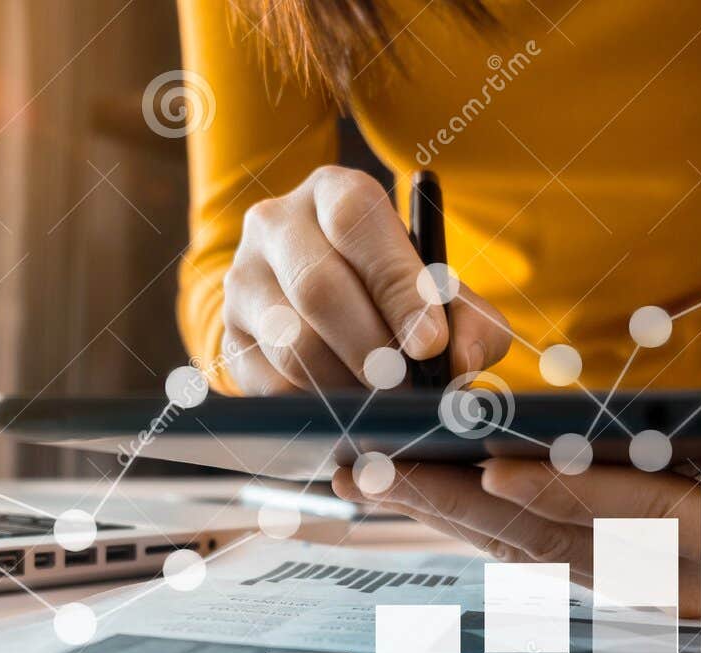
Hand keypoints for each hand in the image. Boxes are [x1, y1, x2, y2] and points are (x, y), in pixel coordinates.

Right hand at [219, 165, 509, 394]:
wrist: (329, 314)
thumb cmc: (398, 298)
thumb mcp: (442, 297)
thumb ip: (470, 323)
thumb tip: (460, 363)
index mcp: (334, 192)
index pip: (356, 220)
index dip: (396, 283)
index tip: (430, 343)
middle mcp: (276, 224)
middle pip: (317, 285)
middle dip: (370, 347)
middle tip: (406, 386)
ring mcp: (244, 279)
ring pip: (290, 341)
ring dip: (344, 384)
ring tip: (382, 404)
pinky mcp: (230, 336)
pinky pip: (269, 382)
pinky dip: (316, 406)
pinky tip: (346, 412)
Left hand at [331, 387, 700, 615]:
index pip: (632, 516)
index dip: (563, 490)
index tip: (494, 468)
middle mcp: (663, 588)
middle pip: (550, 541)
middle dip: (461, 502)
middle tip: (386, 468)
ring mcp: (623, 594)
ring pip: (520, 552)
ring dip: (442, 514)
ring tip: (370, 476)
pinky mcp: (593, 583)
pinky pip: (519, 554)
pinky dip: (461, 523)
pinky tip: (408, 493)